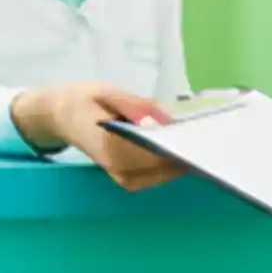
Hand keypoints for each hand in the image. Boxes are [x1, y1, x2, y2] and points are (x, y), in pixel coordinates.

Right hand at [11, 83, 183, 191]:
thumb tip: (164, 120)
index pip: (149, 152)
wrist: (62, 117)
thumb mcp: (106, 92)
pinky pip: (160, 174)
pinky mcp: (130, 180)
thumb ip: (135, 106)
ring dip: (182, 156)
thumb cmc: (84, 101)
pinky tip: (182, 143)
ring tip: (199, 134)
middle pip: (162, 166)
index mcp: (108, 147)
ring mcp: (124, 178)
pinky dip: (174, 161)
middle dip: (185, 149)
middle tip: (208, 131)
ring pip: (164, 173)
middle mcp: (117, 169)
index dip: (176, 144)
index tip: (200, 132)